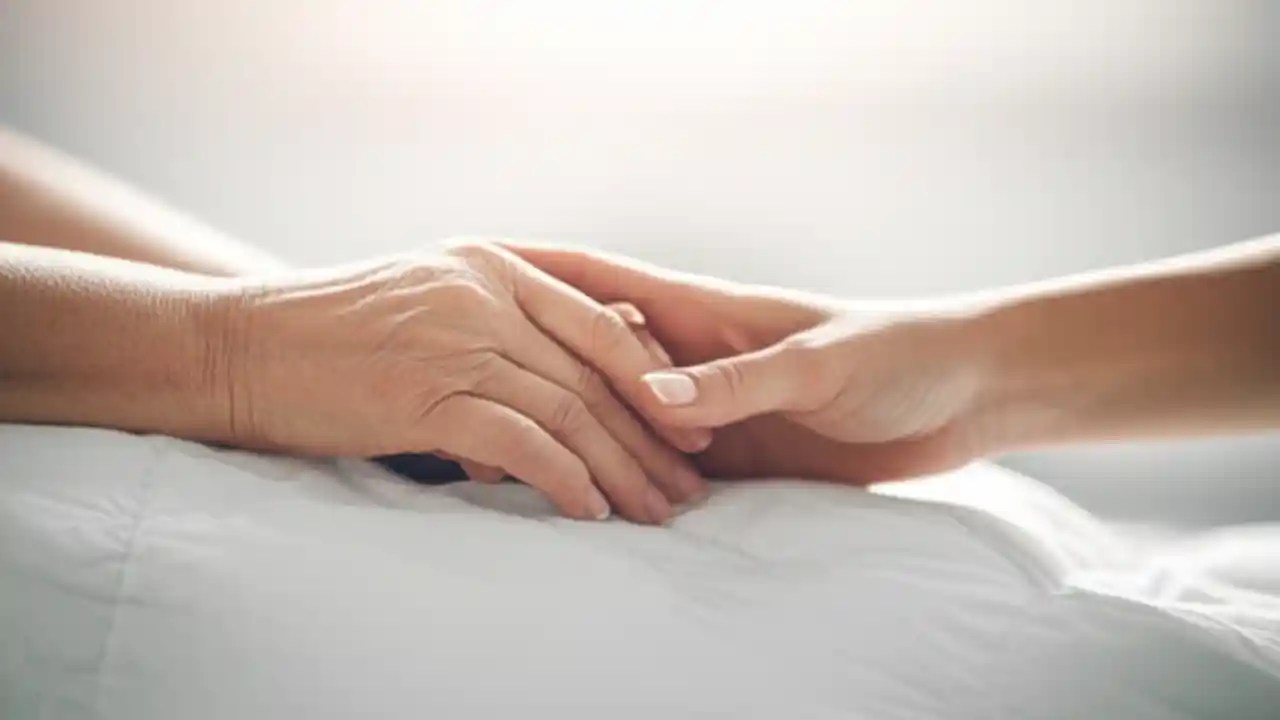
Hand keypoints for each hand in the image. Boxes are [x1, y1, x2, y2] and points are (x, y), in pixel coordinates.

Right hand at [219, 242, 707, 522]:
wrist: (242, 346)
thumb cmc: (334, 332)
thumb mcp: (428, 300)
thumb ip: (501, 329)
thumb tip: (561, 400)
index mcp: (495, 265)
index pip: (605, 322)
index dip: (657, 379)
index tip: (690, 428)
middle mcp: (486, 293)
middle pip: (599, 372)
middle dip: (653, 436)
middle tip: (689, 486)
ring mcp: (457, 339)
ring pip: (570, 408)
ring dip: (622, 468)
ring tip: (654, 513)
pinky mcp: (425, 394)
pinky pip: (521, 442)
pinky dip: (565, 480)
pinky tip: (591, 513)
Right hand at [504, 243, 986, 483]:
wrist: (961, 394)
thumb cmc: (899, 353)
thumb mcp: (819, 365)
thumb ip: (739, 382)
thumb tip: (650, 396)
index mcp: (711, 312)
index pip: (610, 285)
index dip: (544, 275)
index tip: (475, 274)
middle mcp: (698, 355)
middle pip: (598, 355)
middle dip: (539, 363)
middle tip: (467, 380)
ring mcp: (712, 406)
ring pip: (624, 415)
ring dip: (579, 431)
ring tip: (508, 453)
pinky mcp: (735, 453)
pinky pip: (665, 463)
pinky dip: (628, 474)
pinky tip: (586, 495)